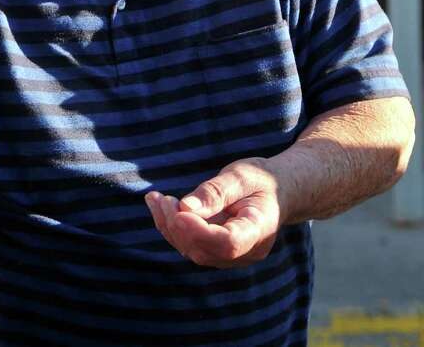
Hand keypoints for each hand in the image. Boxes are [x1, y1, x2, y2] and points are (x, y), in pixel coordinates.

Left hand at [144, 158, 283, 268]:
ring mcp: (233, 256)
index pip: (229, 243)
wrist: (277, 192)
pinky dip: (171, 228)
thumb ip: (216, 192)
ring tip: (155, 198)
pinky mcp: (218, 251)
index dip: (199, 231)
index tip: (178, 209)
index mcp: (259, 229)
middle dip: (177, 226)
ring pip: (194, 251)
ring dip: (169, 227)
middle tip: (161, 198)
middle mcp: (247, 250)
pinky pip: (192, 246)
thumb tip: (185, 207)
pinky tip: (158, 205)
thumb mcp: (241, 176)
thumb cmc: (261, 181)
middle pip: (206, 250)